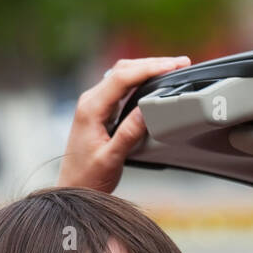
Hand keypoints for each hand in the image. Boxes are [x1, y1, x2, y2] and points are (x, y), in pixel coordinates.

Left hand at [56, 55, 191, 193]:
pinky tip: (153, 82)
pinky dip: (140, 80)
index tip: (172, 66)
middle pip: (123, 70)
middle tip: (180, 63)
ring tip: (172, 69)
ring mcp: (94, 104)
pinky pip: (121, 86)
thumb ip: (128, 134)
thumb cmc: (87, 178)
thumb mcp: (111, 159)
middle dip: (152, 64)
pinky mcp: (99, 110)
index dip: (149, 69)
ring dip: (146, 69)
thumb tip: (148, 111)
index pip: (122, 78)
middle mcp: (90, 101)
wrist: (72, 188)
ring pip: (122, 75)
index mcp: (91, 109)